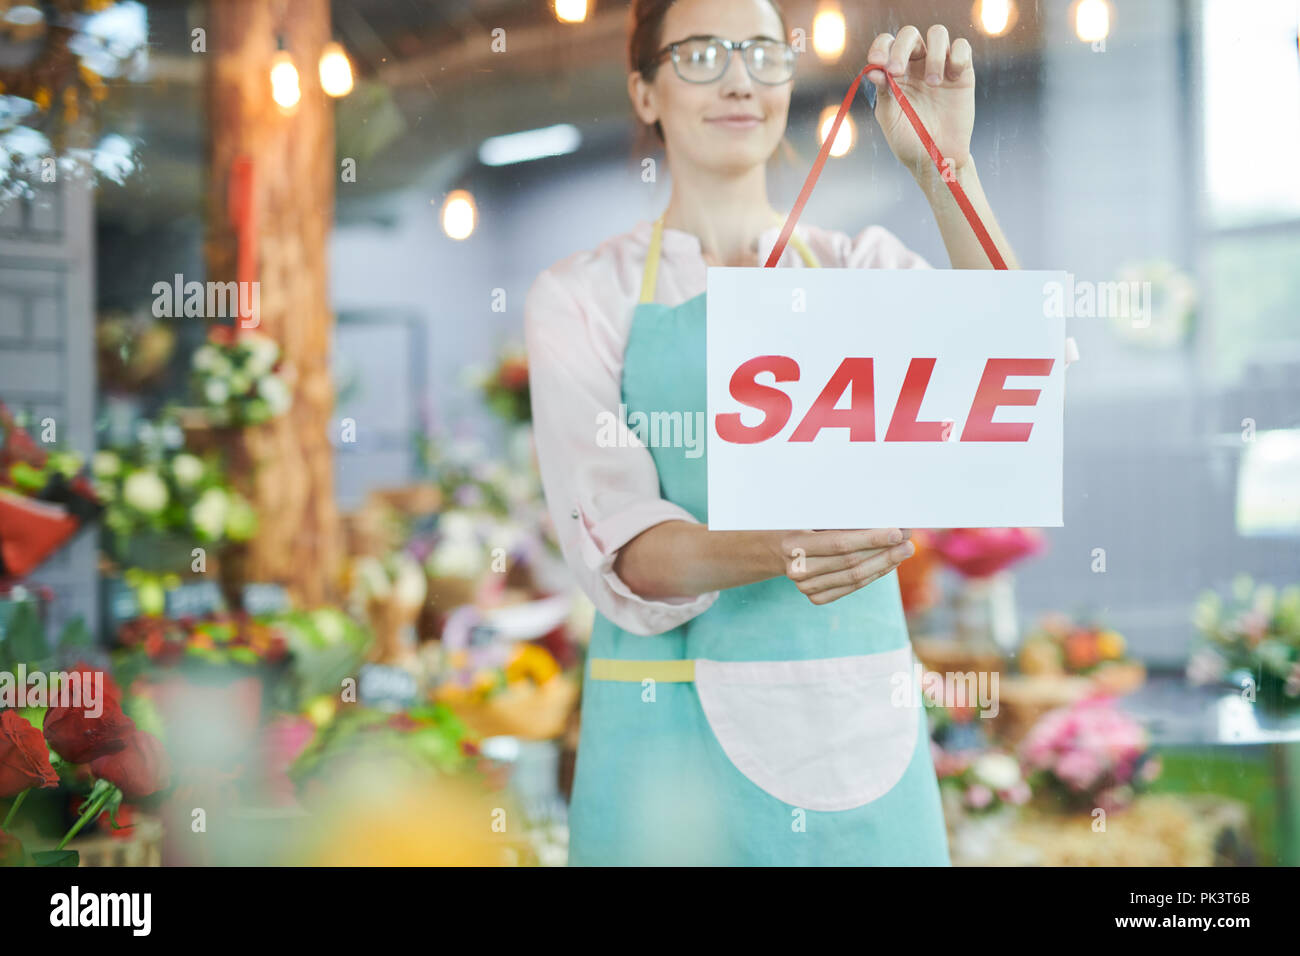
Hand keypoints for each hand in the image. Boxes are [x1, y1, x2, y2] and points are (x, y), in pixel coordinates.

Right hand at [776, 528, 914, 605]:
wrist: (773, 547)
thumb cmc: (799, 522)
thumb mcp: (812, 514)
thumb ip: (841, 518)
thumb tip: (880, 517)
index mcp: (794, 544)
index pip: (840, 543)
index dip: (871, 539)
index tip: (897, 532)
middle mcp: (797, 569)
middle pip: (851, 562)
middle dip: (884, 551)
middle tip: (908, 540)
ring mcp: (805, 587)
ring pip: (855, 578)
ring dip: (883, 564)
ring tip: (903, 551)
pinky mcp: (815, 597)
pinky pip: (851, 587)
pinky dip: (872, 575)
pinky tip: (887, 564)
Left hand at [865, 25, 974, 178]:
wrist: (938, 158)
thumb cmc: (910, 140)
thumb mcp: (892, 120)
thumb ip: (884, 94)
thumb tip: (873, 72)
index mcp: (894, 72)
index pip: (886, 44)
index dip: (881, 47)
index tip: (877, 62)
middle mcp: (916, 64)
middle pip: (910, 35)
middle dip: (901, 48)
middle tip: (897, 72)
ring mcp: (940, 66)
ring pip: (938, 34)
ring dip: (934, 54)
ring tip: (933, 84)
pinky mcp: (963, 72)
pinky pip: (962, 47)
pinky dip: (957, 57)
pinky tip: (953, 78)